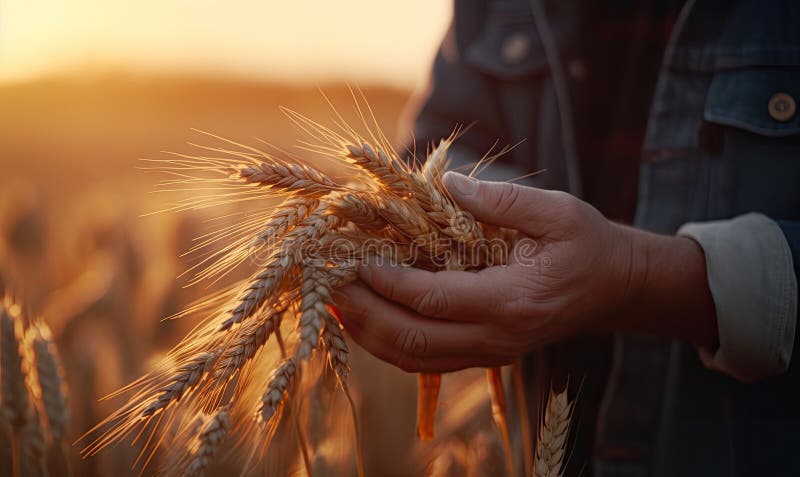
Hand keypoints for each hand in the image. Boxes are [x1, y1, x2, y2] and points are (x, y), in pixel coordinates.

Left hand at [336, 172, 716, 372]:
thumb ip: (500, 200)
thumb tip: (444, 182)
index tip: (354, 257)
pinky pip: (428, 360)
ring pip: (415, 358)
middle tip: (327, 285)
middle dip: (364, 313)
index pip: (433, 298)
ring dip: (370, 334)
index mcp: (512, 300)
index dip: (387, 281)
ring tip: (335, 304)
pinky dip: (391, 344)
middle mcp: (497, 337)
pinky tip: (368, 320)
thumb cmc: (588, 245)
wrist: (615, 289)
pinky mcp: (486, 354)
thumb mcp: (556, 212)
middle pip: (413, 338)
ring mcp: (490, 352)